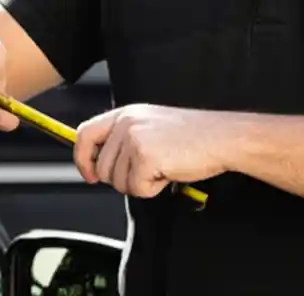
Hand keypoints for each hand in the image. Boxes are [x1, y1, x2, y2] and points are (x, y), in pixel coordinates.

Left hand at [73, 104, 227, 198]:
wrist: (221, 137)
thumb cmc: (193, 135)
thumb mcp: (151, 127)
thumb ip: (124, 139)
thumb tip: (101, 165)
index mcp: (125, 114)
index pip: (85, 134)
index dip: (82, 158)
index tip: (90, 174)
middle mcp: (126, 123)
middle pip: (103, 167)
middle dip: (123, 178)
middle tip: (150, 169)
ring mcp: (134, 139)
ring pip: (118, 182)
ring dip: (140, 183)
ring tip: (163, 166)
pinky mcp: (145, 157)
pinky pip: (137, 189)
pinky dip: (153, 189)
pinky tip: (169, 172)